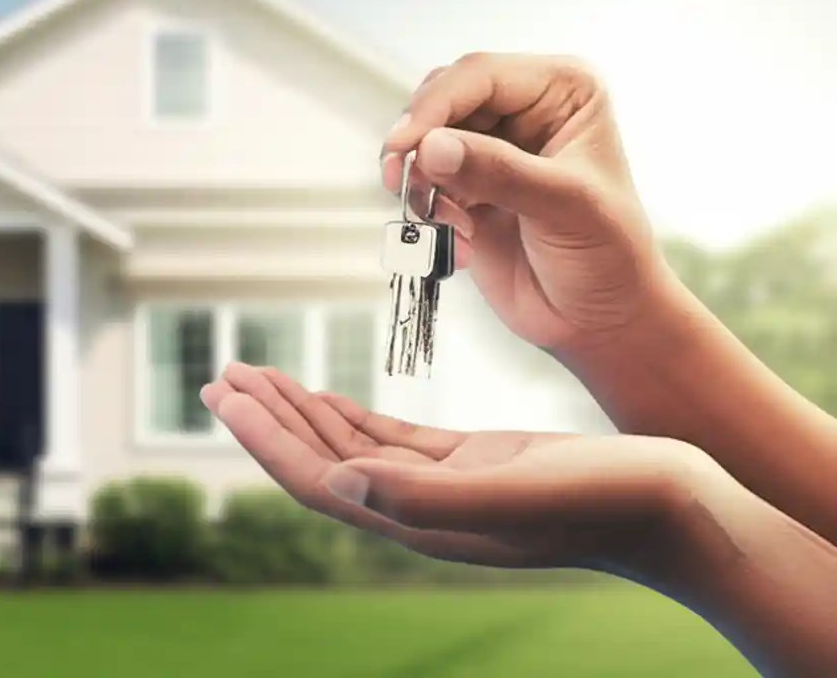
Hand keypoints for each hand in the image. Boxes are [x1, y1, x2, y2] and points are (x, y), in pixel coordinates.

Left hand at [201, 362, 717, 573]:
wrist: (676, 508)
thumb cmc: (607, 503)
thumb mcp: (515, 491)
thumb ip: (423, 497)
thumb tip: (338, 486)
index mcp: (420, 522)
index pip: (317, 481)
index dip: (266, 439)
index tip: (224, 395)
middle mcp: (419, 510)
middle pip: (319, 462)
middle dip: (267, 419)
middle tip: (221, 374)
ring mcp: (443, 487)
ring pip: (348, 447)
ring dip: (299, 411)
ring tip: (254, 375)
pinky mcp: (469, 462)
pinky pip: (389, 439)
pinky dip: (348, 415)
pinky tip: (322, 397)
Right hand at [381, 53, 671, 350]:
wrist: (598, 320)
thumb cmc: (608, 257)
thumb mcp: (562, 206)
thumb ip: (497, 171)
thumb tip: (431, 147)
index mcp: (562, 91)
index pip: (480, 75)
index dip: (436, 105)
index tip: (405, 145)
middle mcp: (524, 111)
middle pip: (442, 100)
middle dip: (418, 140)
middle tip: (399, 179)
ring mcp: (492, 150)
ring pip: (425, 140)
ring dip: (418, 179)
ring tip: (436, 219)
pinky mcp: (467, 189)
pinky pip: (422, 182)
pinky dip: (426, 209)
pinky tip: (460, 241)